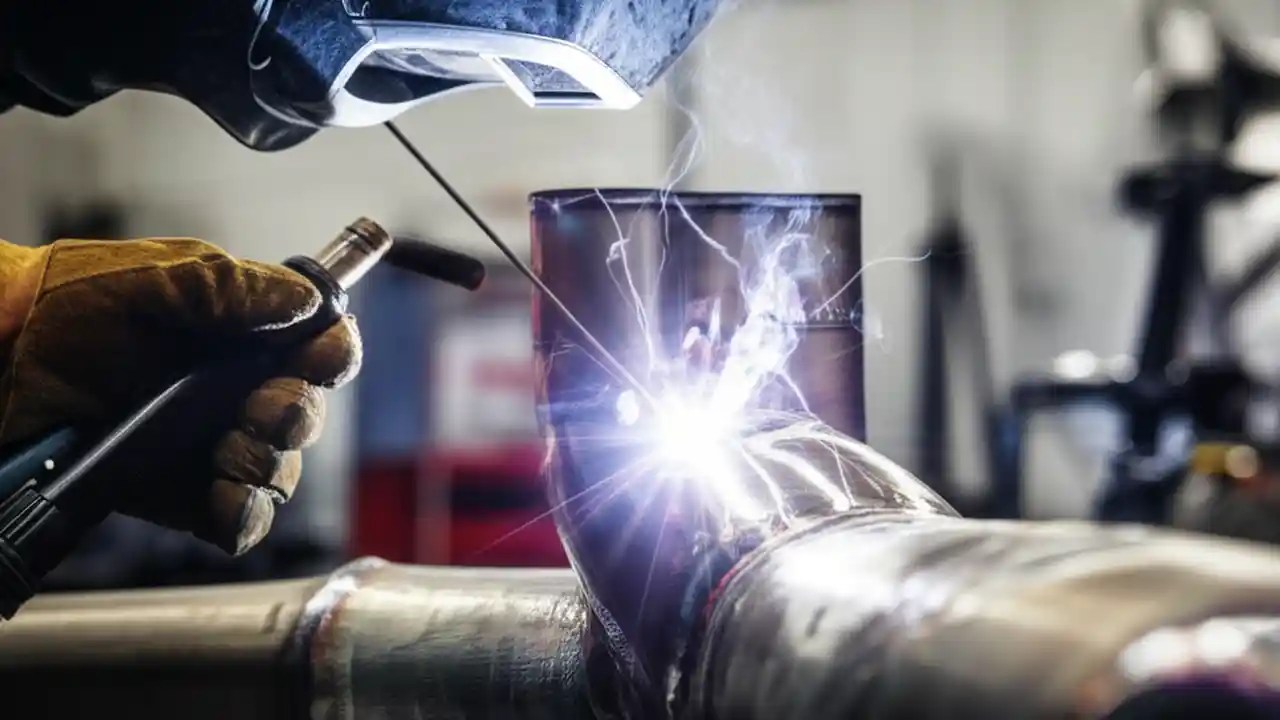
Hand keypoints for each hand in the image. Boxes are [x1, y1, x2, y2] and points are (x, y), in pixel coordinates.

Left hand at [0, 237, 360, 553]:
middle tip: (258, 407)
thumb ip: (235, 288)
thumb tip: (308, 300)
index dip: (332, 352)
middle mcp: (231, 388)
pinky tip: (222, 498)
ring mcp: (208, 443)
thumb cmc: (63, 306)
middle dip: (294, 413)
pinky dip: (242, 515)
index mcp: (239, 331)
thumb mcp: (157, 279)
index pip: (317, 345)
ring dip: (266, 463)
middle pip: (306, 414)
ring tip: (224, 450)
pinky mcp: (180, 494)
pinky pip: (239, 519)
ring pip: (280, 471)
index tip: (319, 357)